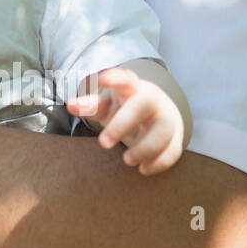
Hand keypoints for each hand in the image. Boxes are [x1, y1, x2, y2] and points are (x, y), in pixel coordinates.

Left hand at [67, 67, 185, 174]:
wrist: (157, 113)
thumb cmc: (126, 108)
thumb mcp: (107, 105)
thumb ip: (90, 105)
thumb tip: (70, 105)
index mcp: (132, 88)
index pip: (125, 78)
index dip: (115, 77)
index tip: (102, 79)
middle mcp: (152, 100)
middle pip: (143, 105)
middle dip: (123, 124)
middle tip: (103, 143)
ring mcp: (167, 117)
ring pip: (163, 129)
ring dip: (146, 147)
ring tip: (127, 160)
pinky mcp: (176, 136)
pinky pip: (174, 149)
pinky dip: (160, 162)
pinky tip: (143, 170)